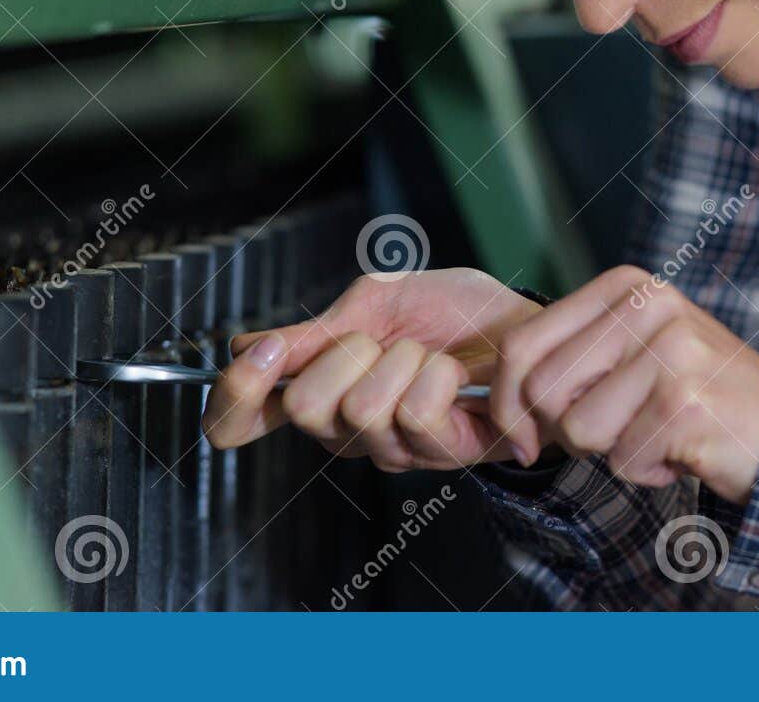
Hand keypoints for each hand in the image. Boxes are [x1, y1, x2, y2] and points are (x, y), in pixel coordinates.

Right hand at [202, 267, 539, 469]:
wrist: (525, 321)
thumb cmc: (455, 315)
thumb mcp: (374, 303)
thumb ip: (312, 332)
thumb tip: (244, 349)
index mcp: (319, 391)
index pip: (242, 421)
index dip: (234, 397)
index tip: (261, 356)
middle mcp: (346, 432)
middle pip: (306, 407)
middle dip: (347, 353)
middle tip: (386, 342)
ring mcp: (393, 450)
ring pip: (363, 409)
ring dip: (403, 360)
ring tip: (431, 356)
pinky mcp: (442, 454)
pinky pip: (415, 415)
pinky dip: (438, 375)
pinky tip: (456, 374)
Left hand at [488, 266, 758, 503]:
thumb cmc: (691, 398)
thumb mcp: (631, 355)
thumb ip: (569, 360)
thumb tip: (500, 402)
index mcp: (625, 287)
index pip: (521, 342)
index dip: (507, 401)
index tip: (524, 436)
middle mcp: (647, 306)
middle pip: (541, 389)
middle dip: (564, 431)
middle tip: (611, 433)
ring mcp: (670, 350)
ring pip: (579, 429)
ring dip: (611, 452)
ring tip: (654, 433)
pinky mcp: (686, 402)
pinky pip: (623, 459)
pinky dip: (646, 470)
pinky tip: (681, 450)